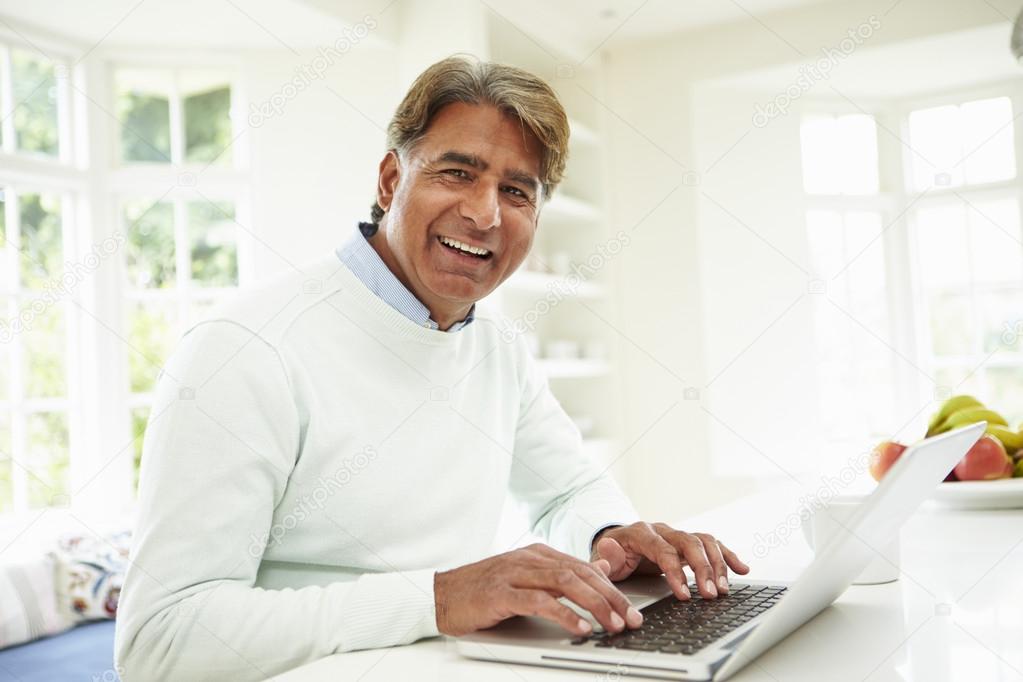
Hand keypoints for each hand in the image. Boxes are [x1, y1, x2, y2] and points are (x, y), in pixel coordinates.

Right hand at [434, 543, 643, 637]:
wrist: (440, 595)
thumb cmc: (483, 591)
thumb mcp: (527, 578)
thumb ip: (562, 572)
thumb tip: (601, 568)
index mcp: (538, 554)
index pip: (584, 568)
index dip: (611, 588)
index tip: (631, 610)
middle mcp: (529, 559)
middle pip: (580, 574)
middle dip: (610, 597)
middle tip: (630, 620)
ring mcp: (514, 573)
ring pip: (565, 583)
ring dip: (594, 605)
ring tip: (612, 625)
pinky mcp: (501, 592)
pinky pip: (538, 601)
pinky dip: (563, 614)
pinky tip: (579, 627)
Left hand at [590, 522, 749, 599]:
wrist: (614, 545)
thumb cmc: (609, 556)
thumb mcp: (599, 559)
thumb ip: (604, 557)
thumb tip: (608, 547)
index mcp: (640, 533)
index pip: (663, 550)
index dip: (675, 572)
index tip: (683, 594)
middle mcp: (662, 530)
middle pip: (689, 543)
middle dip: (702, 569)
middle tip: (710, 594)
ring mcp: (677, 535)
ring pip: (704, 542)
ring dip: (718, 565)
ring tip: (724, 589)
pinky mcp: (687, 543)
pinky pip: (712, 545)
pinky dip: (728, 555)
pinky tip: (742, 569)